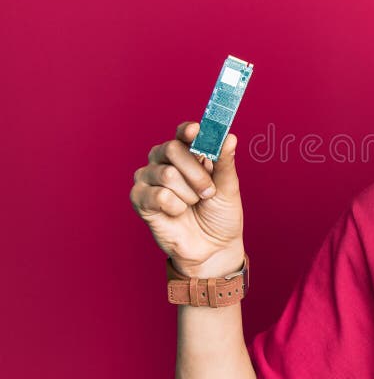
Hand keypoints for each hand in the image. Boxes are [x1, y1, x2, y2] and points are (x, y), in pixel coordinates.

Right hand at [130, 122, 243, 276]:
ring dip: (189, 194)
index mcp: (187, 153)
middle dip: (196, 173)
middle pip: (171, 148)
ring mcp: (149, 178)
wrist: (213, 247)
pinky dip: (175, 207)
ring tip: (193, 205)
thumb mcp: (229, 187)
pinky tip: (177, 213)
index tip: (196, 131)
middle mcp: (164, 161)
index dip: (188, 130)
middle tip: (208, 192)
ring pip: (167, 173)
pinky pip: (158, 195)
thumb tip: (230, 137)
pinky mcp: (139, 199)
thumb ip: (225, 162)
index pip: (183, 133)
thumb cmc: (220, 214)